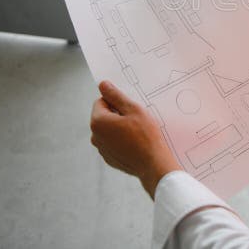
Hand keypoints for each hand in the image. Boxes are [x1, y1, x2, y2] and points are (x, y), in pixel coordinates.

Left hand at [90, 80, 180, 198]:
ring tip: (137, 131)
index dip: (116, 101)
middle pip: (104, 116)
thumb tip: (102, 84)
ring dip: (119, 127)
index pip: (101, 101)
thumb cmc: (145, 135)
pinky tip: (136, 142)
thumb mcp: (133, 109)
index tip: (130, 107)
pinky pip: (113, 142)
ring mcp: (101, 149)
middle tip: (136, 118)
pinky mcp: (109, 158)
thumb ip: (116, 96)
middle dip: (117, 114)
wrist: (153, 164)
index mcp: (98, 122)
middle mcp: (95, 136)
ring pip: (109, 130)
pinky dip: (121, 139)